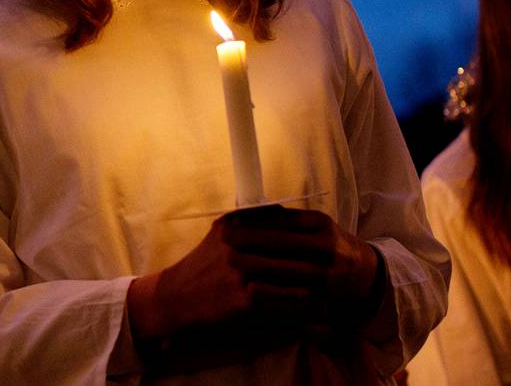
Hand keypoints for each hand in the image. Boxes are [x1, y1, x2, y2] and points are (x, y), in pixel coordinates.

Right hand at [126, 213, 317, 346]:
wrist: (175, 298)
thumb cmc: (202, 266)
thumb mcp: (219, 234)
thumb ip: (248, 221)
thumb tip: (283, 212)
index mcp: (233, 226)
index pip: (279, 224)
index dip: (304, 231)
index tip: (325, 237)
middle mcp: (236, 245)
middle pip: (288, 247)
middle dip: (313, 253)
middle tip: (335, 258)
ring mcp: (239, 272)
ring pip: (289, 272)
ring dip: (312, 277)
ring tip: (331, 279)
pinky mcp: (243, 300)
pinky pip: (281, 297)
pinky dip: (299, 298)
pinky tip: (313, 300)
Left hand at [220, 205, 383, 322]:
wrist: (361, 273)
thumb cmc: (325, 245)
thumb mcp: (310, 226)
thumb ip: (282, 220)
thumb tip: (244, 211)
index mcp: (319, 223)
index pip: (281, 219)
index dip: (253, 222)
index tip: (228, 224)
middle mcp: (326, 244)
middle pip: (281, 242)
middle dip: (250, 243)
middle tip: (223, 243)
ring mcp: (327, 271)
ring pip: (286, 268)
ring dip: (257, 267)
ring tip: (231, 265)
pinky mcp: (325, 294)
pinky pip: (295, 293)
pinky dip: (272, 291)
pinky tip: (251, 290)